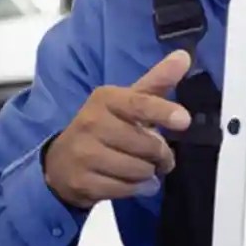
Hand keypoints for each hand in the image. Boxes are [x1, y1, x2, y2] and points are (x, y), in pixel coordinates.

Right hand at [44, 51, 191, 208]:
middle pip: (147, 145)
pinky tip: (132, 182)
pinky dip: (137, 189)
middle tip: (159, 156)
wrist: (61, 163)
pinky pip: (126, 189)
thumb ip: (156, 82)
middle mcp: (91, 123)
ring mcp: (84, 153)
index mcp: (105, 99)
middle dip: (161, 155)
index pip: (139, 104)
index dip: (162, 112)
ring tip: (143, 168)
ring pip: (139, 170)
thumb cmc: (102, 127)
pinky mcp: (83, 181)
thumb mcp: (126, 102)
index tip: (184, 120)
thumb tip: (184, 55)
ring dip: (149, 173)